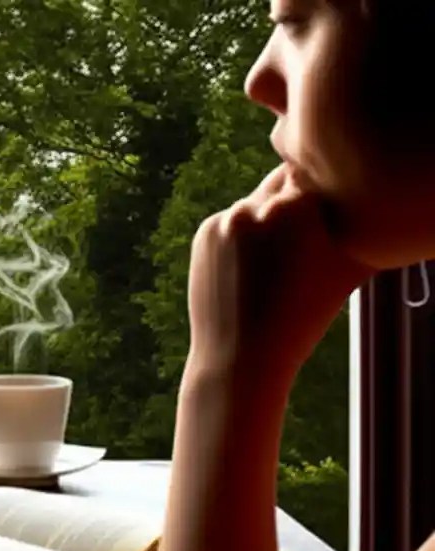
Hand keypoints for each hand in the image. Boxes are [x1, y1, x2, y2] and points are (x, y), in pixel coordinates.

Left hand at [186, 164, 374, 382]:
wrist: (242, 353)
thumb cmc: (304, 314)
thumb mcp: (349, 267)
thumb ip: (359, 223)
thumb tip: (371, 203)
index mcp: (301, 205)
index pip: (316, 172)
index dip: (325, 188)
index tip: (327, 210)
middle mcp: (260, 204)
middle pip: (283, 180)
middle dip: (293, 200)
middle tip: (302, 233)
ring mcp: (228, 217)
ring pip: (255, 203)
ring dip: (266, 220)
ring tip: (275, 261)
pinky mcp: (205, 232)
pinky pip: (231, 222)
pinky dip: (242, 237)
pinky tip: (250, 268)